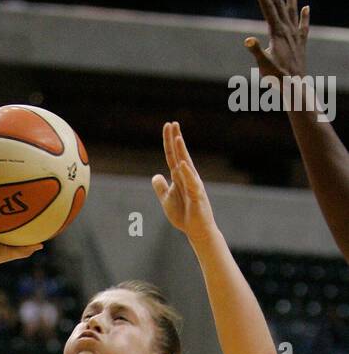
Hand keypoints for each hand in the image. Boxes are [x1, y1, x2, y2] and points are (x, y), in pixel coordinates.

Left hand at [152, 122, 215, 244]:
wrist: (197, 230)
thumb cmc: (184, 215)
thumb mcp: (166, 200)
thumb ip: (161, 187)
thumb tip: (156, 175)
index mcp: (179, 177)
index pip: (172, 156)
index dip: (169, 142)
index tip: (167, 126)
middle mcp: (187, 177)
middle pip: (180, 155)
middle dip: (175, 139)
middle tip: (172, 123)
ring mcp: (193, 185)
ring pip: (186, 165)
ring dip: (181, 152)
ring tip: (177, 138)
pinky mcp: (197, 195)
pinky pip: (191, 182)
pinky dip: (186, 173)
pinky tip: (182, 164)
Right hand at [245, 0, 309, 79]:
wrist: (295, 88)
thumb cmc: (277, 78)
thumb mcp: (264, 65)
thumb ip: (256, 51)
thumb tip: (248, 39)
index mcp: (277, 32)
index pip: (267, 7)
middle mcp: (288, 30)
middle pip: (279, 4)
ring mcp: (295, 35)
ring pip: (293, 10)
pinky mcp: (300, 43)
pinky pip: (303, 26)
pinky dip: (304, 17)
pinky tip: (306, 8)